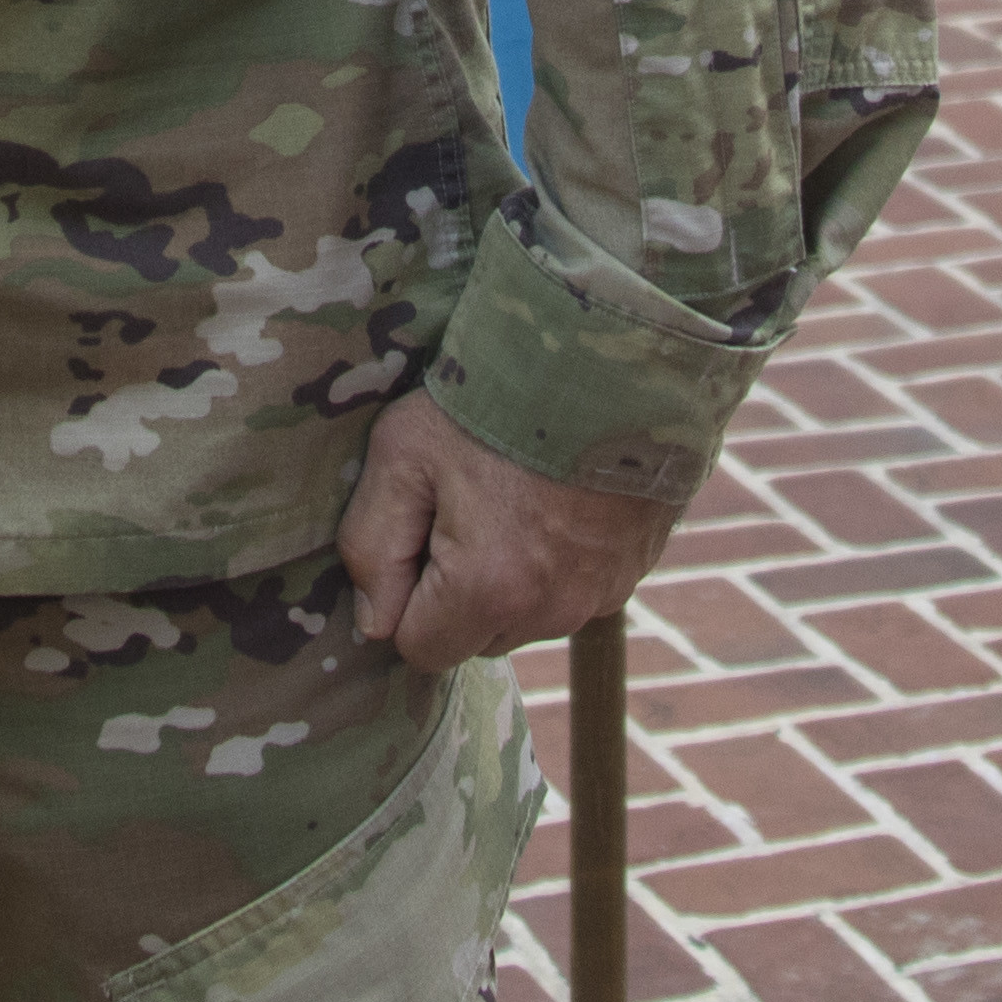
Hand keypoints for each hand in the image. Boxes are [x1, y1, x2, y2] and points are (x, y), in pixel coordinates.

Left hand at [336, 395, 673, 670]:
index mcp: (488, 591)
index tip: (420, 528)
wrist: (608, 353)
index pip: (419, 648)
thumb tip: (373, 620)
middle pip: (475, 637)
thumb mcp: (403, 453)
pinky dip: (556, 563)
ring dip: (508, 580)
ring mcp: (599, 596)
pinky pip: (571, 593)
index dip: (405, 594)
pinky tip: (555, 498)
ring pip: (525, 619)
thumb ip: (371, 547)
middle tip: (467, 502)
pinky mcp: (631, 573)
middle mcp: (551, 612)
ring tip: (513, 493)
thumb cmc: (494, 399)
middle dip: (458, 591)